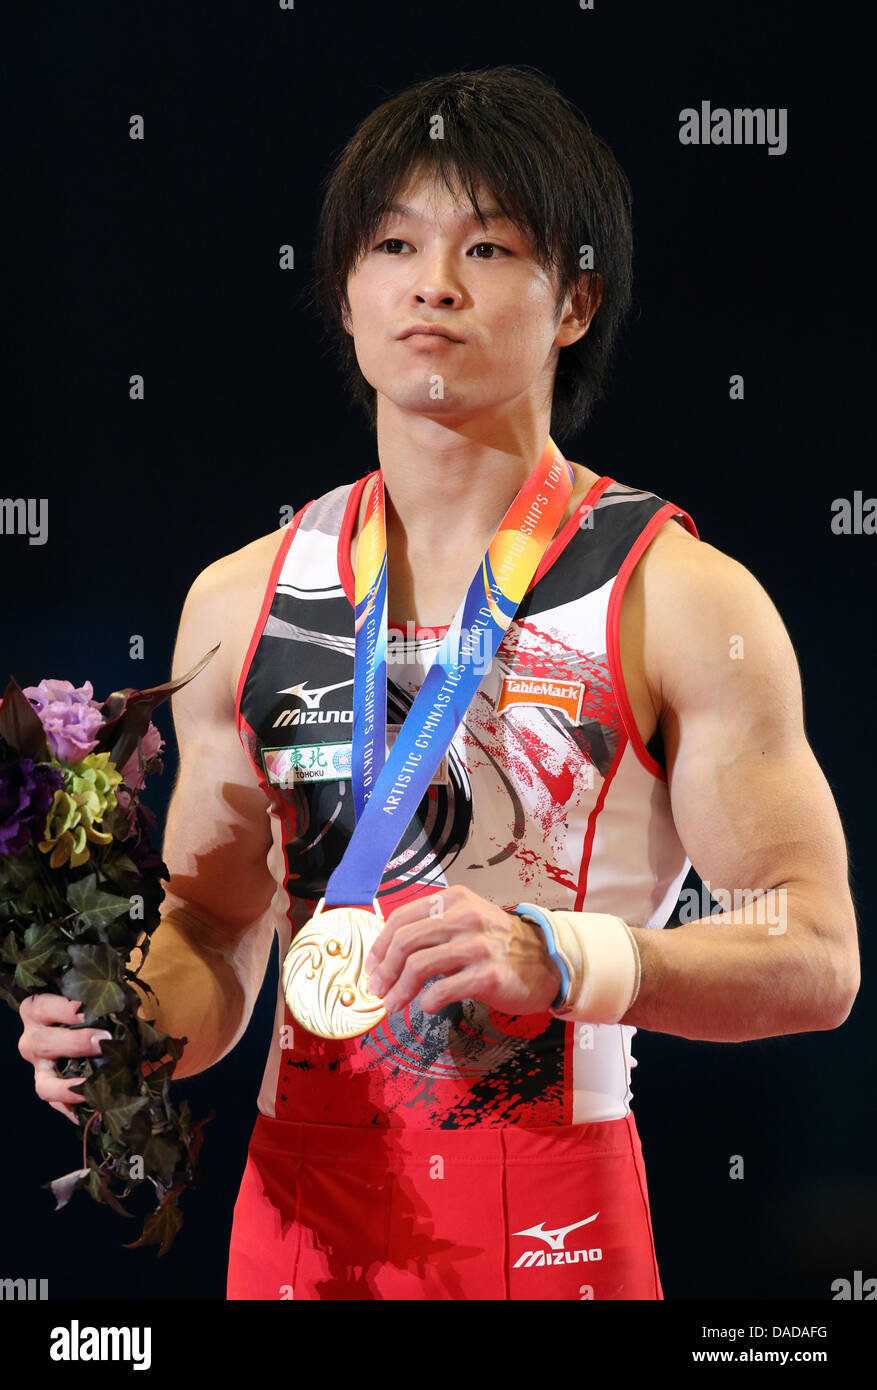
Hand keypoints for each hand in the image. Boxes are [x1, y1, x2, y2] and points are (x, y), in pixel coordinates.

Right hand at [18, 994, 111, 1123]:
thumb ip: (101, 1003)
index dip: (65, 1009)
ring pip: (44, 1083)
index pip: (43, 1007)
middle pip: (45, 1044)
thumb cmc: (83, 1009)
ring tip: (91, 1086)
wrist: (73, 1028)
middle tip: (104, 1040)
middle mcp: (32, 1040)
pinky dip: (75, 1110)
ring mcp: (38, 1069)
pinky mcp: (49, 1089)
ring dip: (68, 1087)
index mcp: (37, 1011)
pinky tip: (96, 1110)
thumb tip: (129, 1010)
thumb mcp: (86, 1001)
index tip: (89, 1010)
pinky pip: (57, 1105)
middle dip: (76, 1043)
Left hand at [363, 884, 561, 1015]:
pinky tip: (428, 1006)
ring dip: (399, 989)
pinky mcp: (489, 975)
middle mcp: (464, 917)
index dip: (379, 946)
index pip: (401, 918)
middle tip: (377, 991)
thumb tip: (388, 953)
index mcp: (453, 900)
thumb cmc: (500, 945)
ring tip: (393, 1005)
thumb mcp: (467, 921)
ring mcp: (478, 946)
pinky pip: (444, 989)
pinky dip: (428, 1001)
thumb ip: (433, 929)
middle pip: (406, 942)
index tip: (372, 967)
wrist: (548, 962)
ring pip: (420, 965)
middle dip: (384, 970)